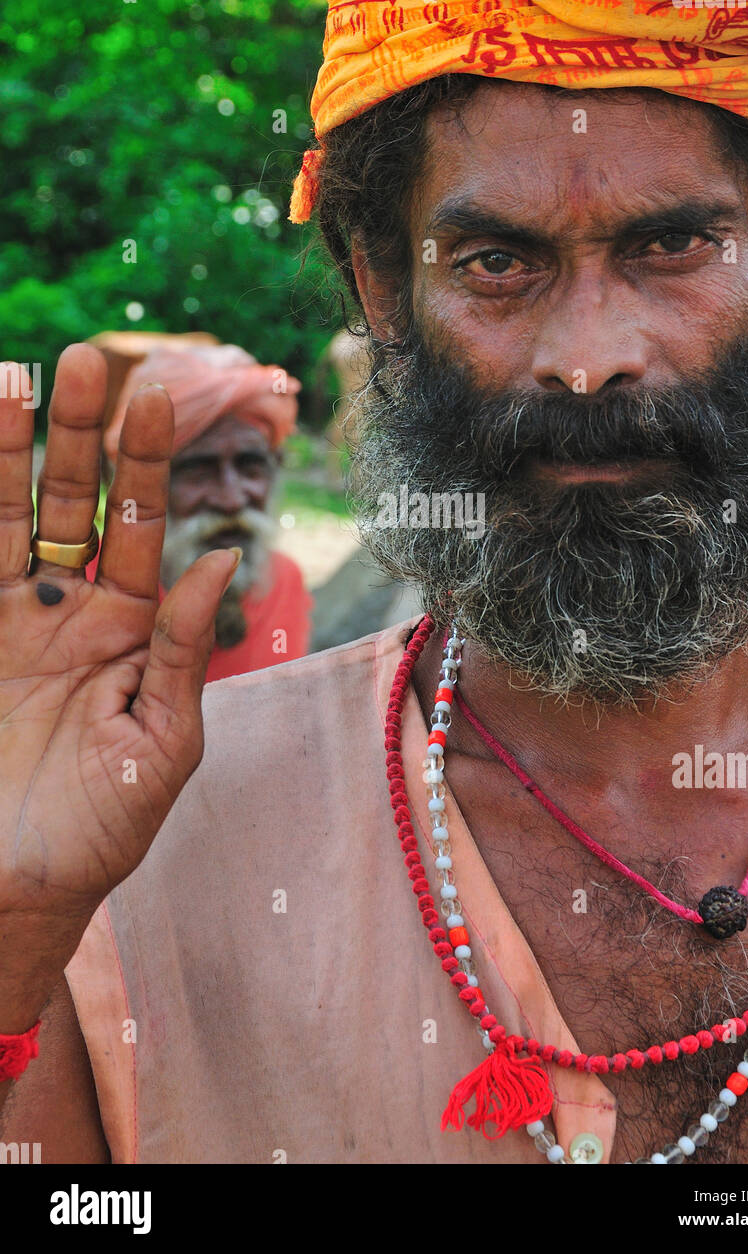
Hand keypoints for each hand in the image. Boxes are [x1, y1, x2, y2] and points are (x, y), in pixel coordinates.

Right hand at [0, 344, 238, 949]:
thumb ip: (181, 651)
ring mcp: (8, 621)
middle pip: (75, 503)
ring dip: (14, 451)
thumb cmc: (99, 832)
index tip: (162, 392)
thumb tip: (219, 561)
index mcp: (130, 631)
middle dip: (83, 435)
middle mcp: (69, 612)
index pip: (140, 527)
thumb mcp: (161, 745)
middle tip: (91, 361)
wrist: (9, 893)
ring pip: (8, 516)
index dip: (148, 462)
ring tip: (17, 377)